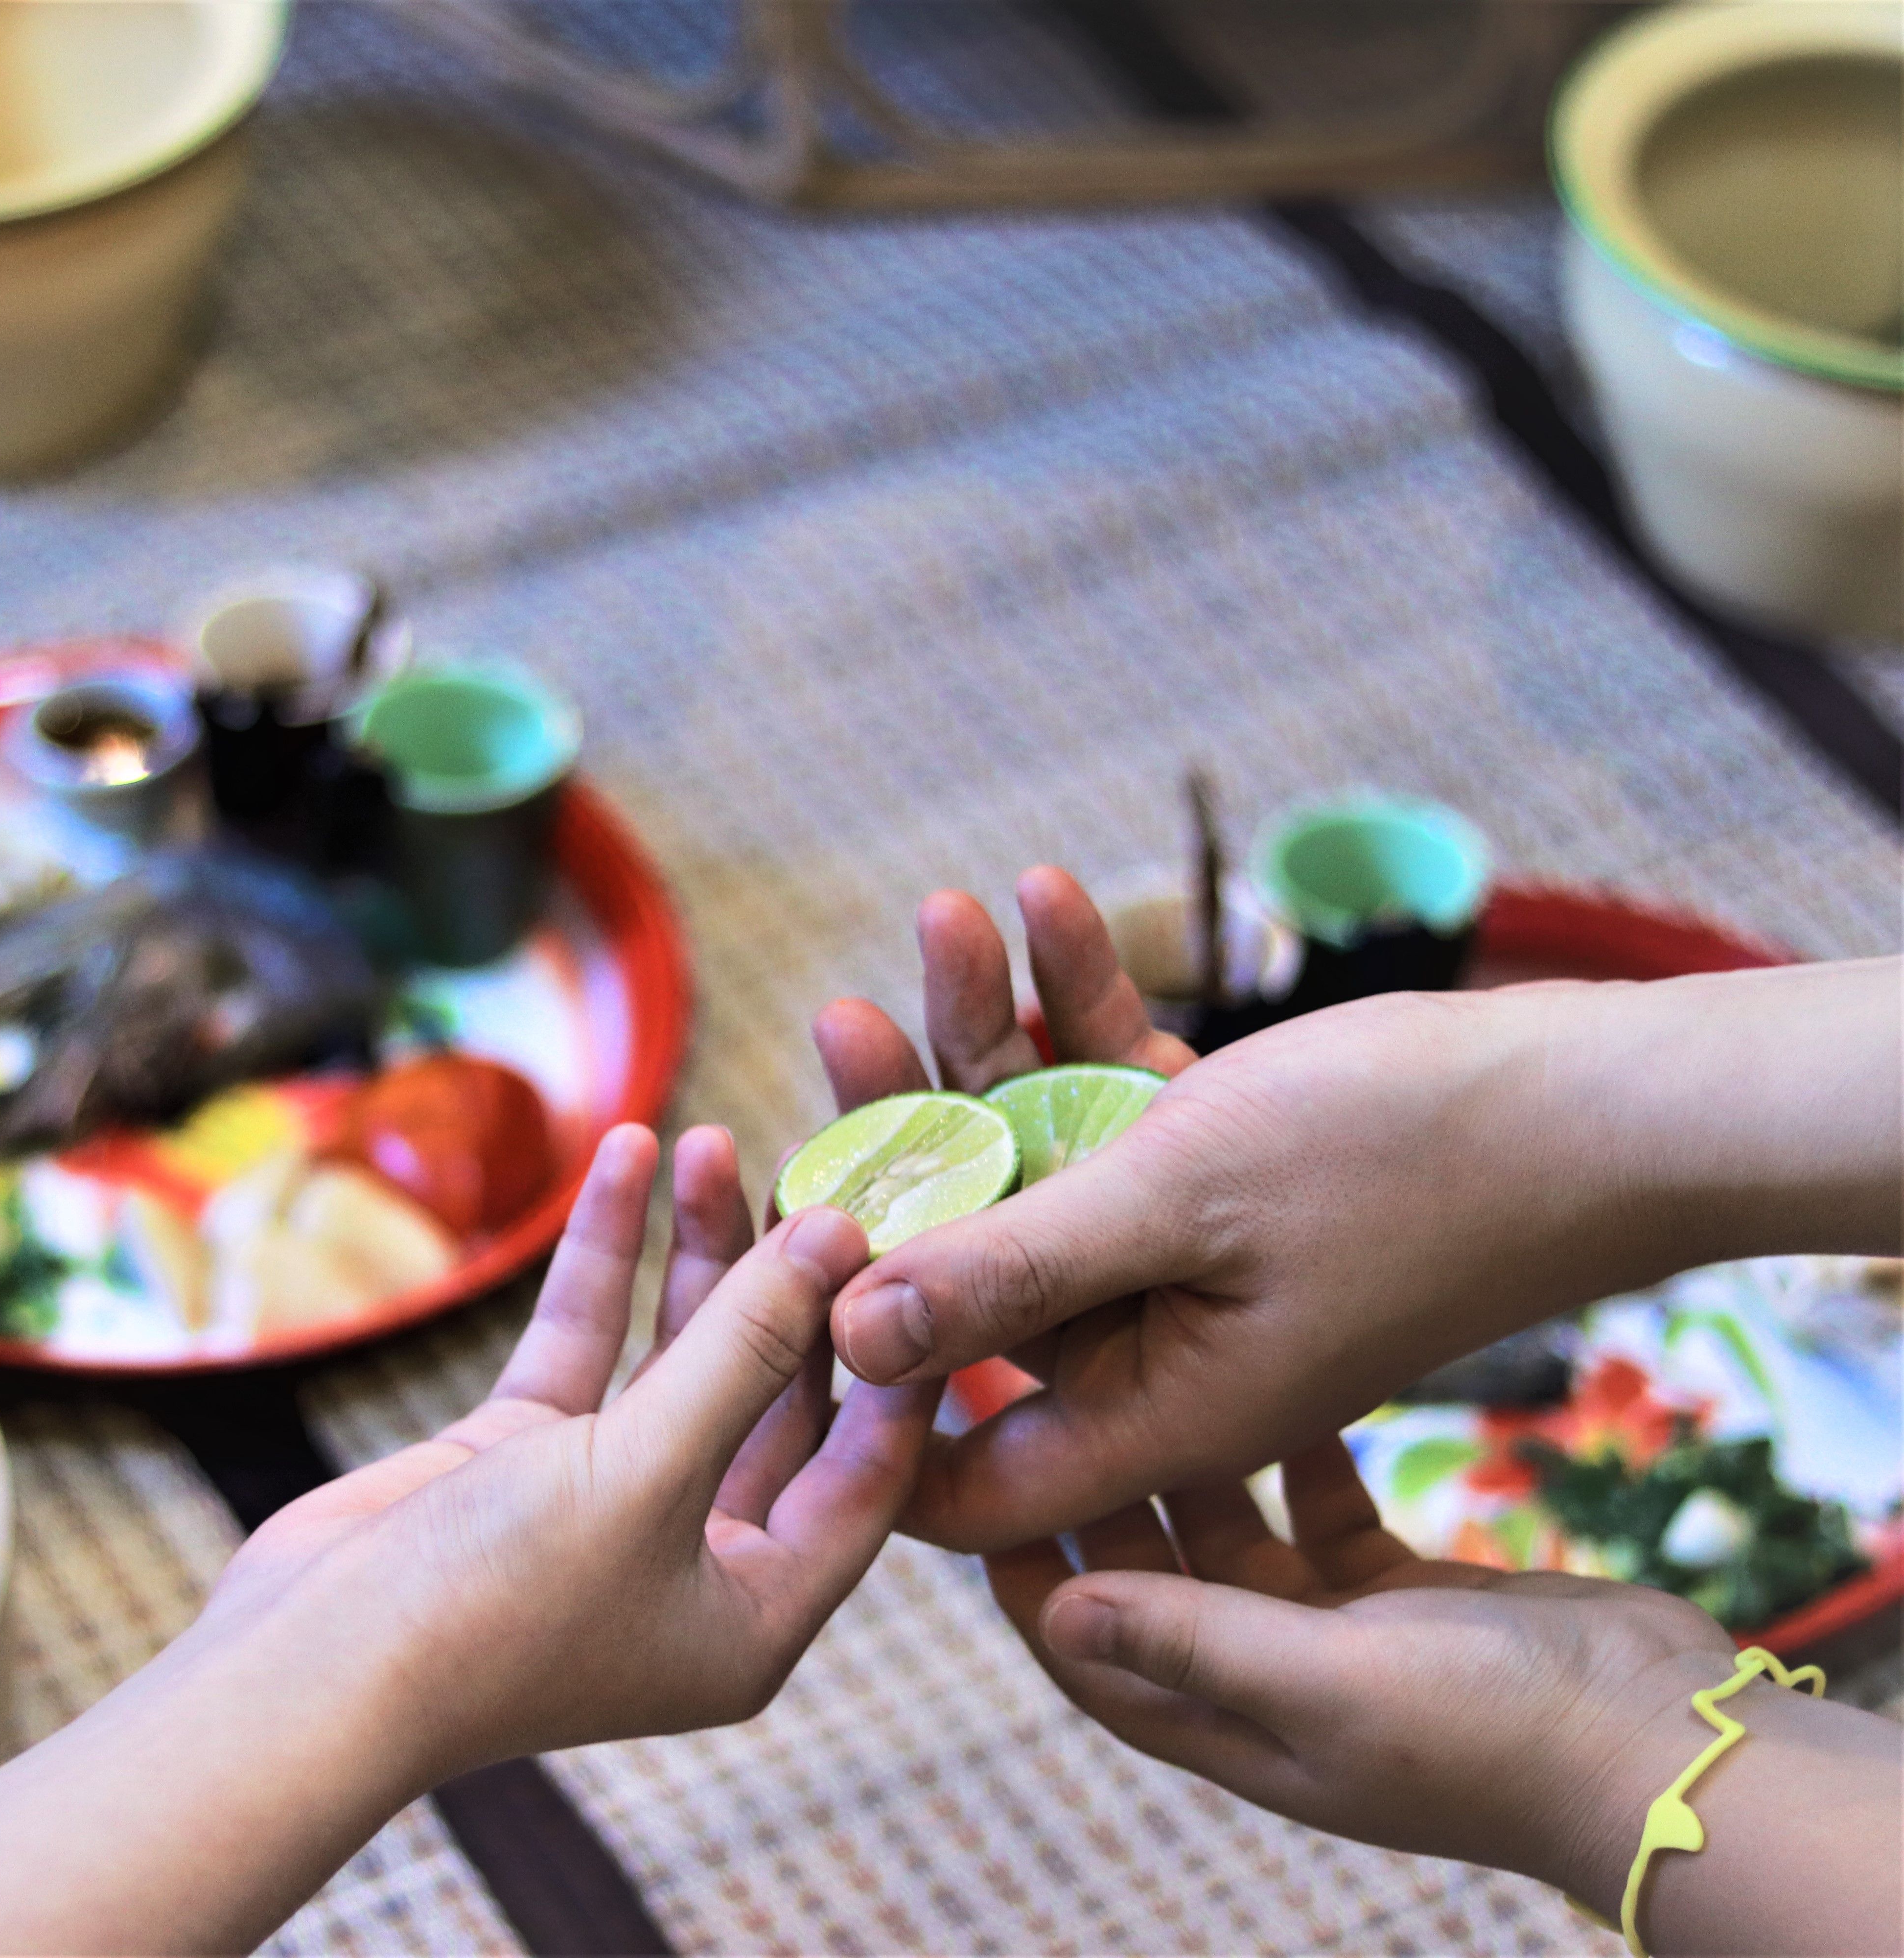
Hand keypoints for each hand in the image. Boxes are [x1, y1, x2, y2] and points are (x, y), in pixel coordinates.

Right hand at [203, 1119, 940, 1772]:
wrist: (308, 1672)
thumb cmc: (497, 1605)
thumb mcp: (647, 1470)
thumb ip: (743, 1349)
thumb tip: (834, 1236)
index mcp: (759, 1611)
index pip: (870, 1466)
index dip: (897, 1353)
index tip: (920, 1237)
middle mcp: (697, 1561)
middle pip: (776, 1397)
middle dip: (785, 1282)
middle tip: (805, 1165)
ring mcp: (608, 1507)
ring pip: (681, 1357)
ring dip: (693, 1254)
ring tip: (705, 1141)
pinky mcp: (526, 1460)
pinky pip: (588, 1344)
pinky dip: (605, 1259)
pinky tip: (624, 1159)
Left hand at [816, 869, 1902, 1549]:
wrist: (1602, 1105)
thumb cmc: (1410, 1163)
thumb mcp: (1177, 1209)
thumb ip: (1010, 1272)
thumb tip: (847, 1330)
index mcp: (1144, 1417)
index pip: (953, 1468)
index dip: (856, 1399)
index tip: (784, 1265)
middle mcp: (1151, 1357)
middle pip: (967, 1275)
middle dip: (903, 1137)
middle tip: (844, 1022)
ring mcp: (1182, 1265)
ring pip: (1033, 1162)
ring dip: (985, 1037)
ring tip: (945, 916)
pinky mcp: (1216, 1182)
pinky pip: (1113, 1102)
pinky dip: (1084, 1012)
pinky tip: (1049, 899)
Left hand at [994, 1441, 1903, 1957]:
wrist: (1661, 1742)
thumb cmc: (1493, 1732)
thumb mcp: (1327, 1682)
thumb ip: (1198, 1640)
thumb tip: (1056, 1606)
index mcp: (1216, 1715)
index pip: (1069, 1630)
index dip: (1008, 1546)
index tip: (960, 1446)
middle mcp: (1253, 1674)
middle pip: (1133, 1560)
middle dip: (1081, 1470)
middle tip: (1032, 1357)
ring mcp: (1325, 1631)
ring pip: (1216, 1521)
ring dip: (1175, 1445)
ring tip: (1128, 1337)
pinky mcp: (1390, 1588)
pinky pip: (1308, 1503)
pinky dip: (1282, 1442)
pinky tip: (1263, 1367)